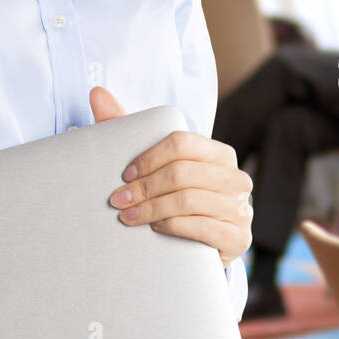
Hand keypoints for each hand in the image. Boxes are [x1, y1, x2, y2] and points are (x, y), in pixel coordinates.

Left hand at [91, 87, 252, 268]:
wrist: (201, 245)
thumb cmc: (175, 197)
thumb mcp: (154, 162)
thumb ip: (126, 125)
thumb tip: (96, 93)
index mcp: (219, 153)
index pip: (182, 142)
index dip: (149, 157)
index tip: (124, 174)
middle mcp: (236, 178)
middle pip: (183, 173)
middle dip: (144, 188)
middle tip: (118, 200)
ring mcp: (241, 209)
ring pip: (189, 200)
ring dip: (152, 209)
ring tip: (128, 217)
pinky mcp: (239, 238)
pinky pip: (203, 227)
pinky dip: (173, 226)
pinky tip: (155, 228)